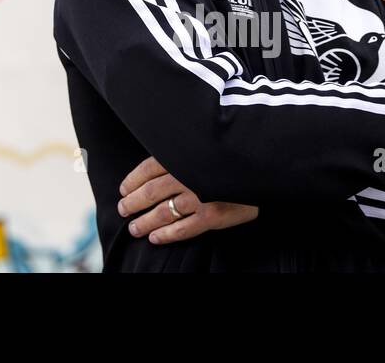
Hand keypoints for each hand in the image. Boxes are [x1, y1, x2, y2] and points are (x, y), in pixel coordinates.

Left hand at [117, 155, 258, 243]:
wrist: (262, 167)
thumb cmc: (228, 155)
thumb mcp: (200, 146)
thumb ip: (181, 153)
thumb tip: (157, 165)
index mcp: (181, 155)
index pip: (147, 169)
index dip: (132, 181)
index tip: (123, 189)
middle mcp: (186, 175)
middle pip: (150, 192)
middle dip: (132, 203)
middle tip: (123, 210)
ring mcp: (198, 197)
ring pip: (162, 212)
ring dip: (144, 222)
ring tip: (134, 228)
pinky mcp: (212, 216)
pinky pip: (183, 229)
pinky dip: (166, 235)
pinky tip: (155, 238)